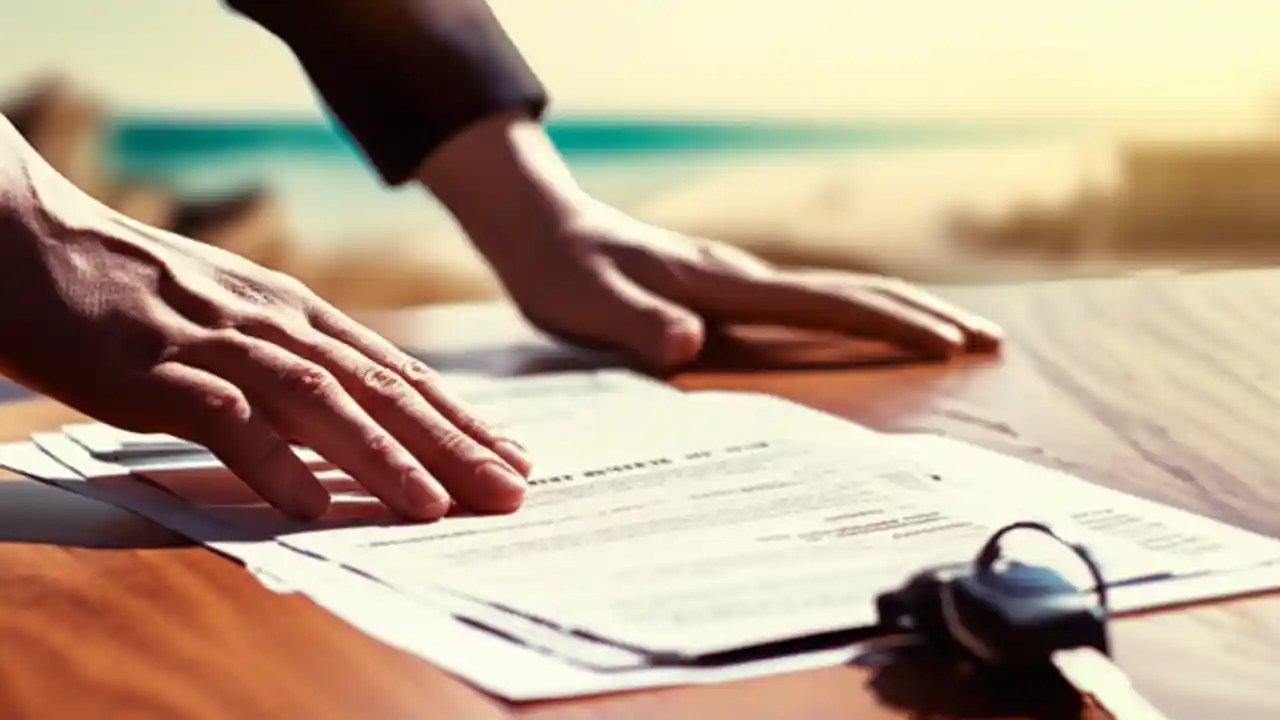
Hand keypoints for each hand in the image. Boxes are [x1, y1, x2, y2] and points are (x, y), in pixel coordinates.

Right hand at [0, 118, 529, 520]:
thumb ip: (295, 363)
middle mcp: (274, 325)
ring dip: (380, 455)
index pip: (398, 373)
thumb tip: (355, 425)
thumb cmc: (140, 291)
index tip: (513, 458)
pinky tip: (308, 502)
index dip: (460, 419)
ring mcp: (215, 344)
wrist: (31, 238)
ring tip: (434, 505)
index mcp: (300, 316)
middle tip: (509, 490)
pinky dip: (268, 459)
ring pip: (317, 400)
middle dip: (452, 443)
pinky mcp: (152, 369)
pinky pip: (221, 416)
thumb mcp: (238, 319)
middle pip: (379, 388)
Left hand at [421, 112, 1002, 368]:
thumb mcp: (586, 303)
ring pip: (838, 296)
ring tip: (958, 341)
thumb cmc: (564, 272)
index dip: (889, 325)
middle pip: (853, 293)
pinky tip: (869, 341)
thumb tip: (688, 347)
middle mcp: (745, 278)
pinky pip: (810, 308)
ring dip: (901, 316)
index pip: (825, 302)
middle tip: (991, 345)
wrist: (545, 231)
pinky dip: (858, 321)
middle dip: (924, 317)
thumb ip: (635, 324)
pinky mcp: (729, 295)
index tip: (949, 346)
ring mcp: (741, 284)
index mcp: (723, 282)